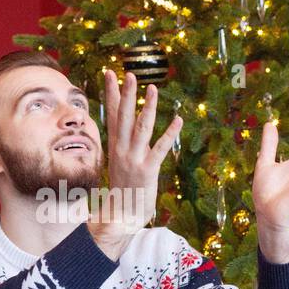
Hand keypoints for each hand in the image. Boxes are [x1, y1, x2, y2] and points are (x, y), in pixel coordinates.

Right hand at [90, 70, 182, 244]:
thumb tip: (128, 126)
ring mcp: (134, 159)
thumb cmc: (123, 188)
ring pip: (141, 128)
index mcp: (115, 146)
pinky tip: (178, 120)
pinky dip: (169, 134)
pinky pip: (160, 149)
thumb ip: (124, 142)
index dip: (111, 94)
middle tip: (129, 74)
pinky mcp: (147, 170)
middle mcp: (122, 150)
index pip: (112, 114)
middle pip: (124, 117)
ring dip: (147, 108)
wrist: (121, 215)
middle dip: (126, 95)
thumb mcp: (120, 162)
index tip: (110, 73)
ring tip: (153, 89)